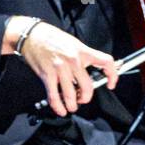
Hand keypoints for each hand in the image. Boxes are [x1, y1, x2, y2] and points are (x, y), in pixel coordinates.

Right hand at [3, 17, 119, 116]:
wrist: (32, 35)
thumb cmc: (51, 37)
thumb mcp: (73, 43)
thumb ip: (82, 56)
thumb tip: (88, 71)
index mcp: (82, 51)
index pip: (105, 62)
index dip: (113, 75)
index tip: (111, 83)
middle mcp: (73, 61)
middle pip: (88, 87)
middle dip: (86, 98)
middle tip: (82, 98)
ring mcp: (60, 69)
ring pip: (71, 95)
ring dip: (72, 105)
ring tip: (71, 106)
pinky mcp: (47, 75)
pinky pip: (54, 96)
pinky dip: (58, 107)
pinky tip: (60, 109)